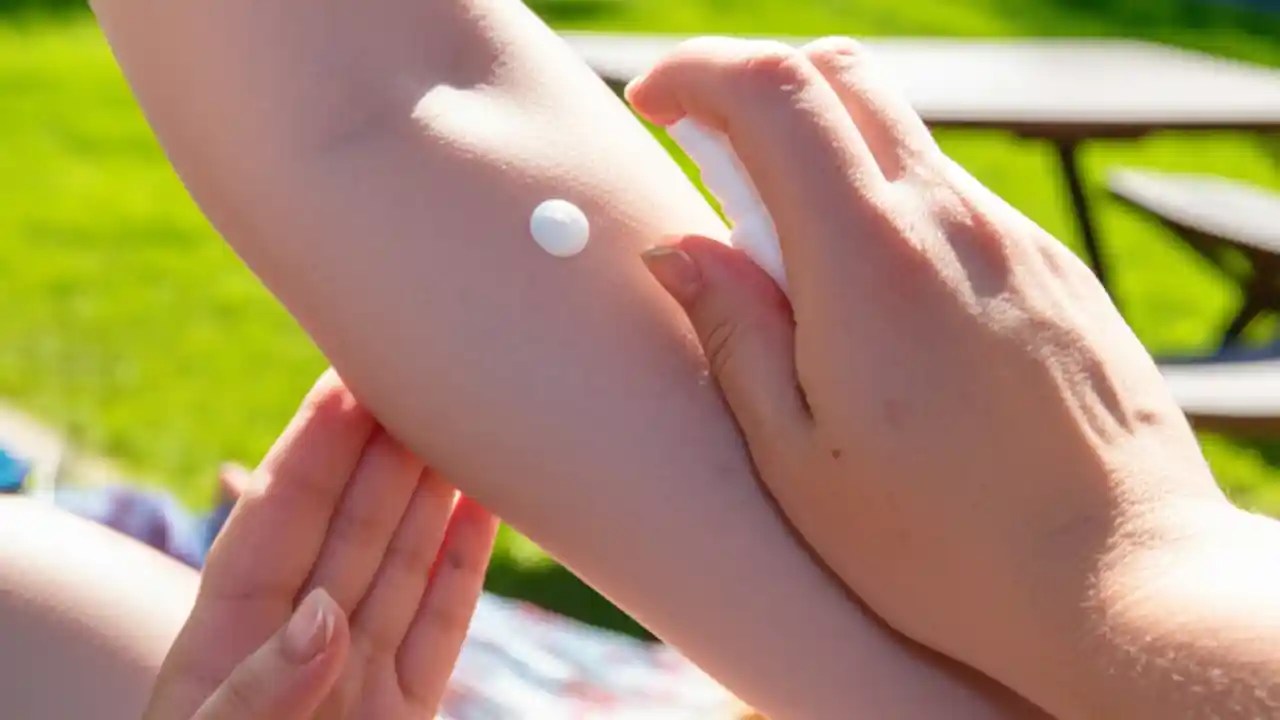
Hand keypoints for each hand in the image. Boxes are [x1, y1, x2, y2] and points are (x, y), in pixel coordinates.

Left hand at [146, 371, 497, 718]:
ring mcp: (357, 678)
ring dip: (429, 490)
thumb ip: (261, 688)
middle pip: (346, 528)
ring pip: (400, 563)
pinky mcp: (405, 713)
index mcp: (223, 646)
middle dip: (380, 448)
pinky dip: (463, 566)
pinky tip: (482, 507)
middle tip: (417, 374)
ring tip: (460, 420)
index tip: (343, 384)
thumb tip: (327, 617)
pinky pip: (441, 627)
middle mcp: (297, 649)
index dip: (310, 450)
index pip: (273, 523)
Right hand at [629, 37, 1230, 716]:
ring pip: (898, 133)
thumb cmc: (943, 547)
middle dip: (756, 87)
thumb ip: (733, 333)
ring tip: (793, 267)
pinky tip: (876, 306)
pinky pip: (948, 194)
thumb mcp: (799, 459)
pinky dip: (884, 204)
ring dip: (821, 155)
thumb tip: (679, 248)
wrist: (1122, 584)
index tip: (654, 102)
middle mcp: (951, 220)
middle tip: (711, 159)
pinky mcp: (1050, 267)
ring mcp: (1013, 236)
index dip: (697, 70)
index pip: (776, 90)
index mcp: (871, 261)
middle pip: (841, 73)